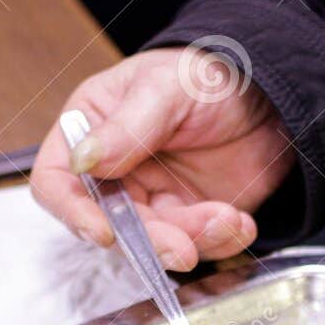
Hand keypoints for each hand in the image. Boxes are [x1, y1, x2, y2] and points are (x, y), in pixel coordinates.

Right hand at [30, 48, 295, 271]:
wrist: (267, 94)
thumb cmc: (205, 75)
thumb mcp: (164, 88)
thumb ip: (127, 127)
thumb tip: (83, 160)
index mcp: (91, 132)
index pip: (56, 182)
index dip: (72, 211)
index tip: (103, 231)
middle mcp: (115, 174)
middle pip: (110, 225)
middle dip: (150, 240)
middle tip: (183, 248)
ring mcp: (154, 201)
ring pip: (156, 244)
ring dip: (193, 240)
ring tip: (227, 218)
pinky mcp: (192, 220)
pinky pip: (199, 246)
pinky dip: (221, 242)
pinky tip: (241, 222)